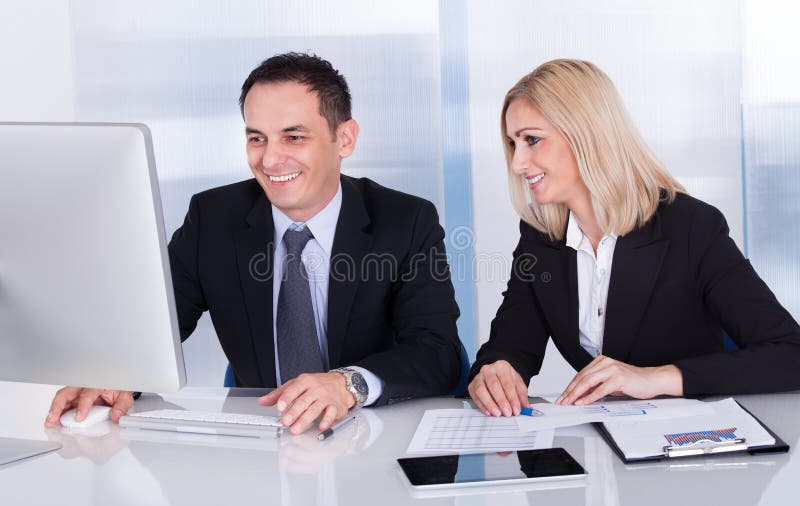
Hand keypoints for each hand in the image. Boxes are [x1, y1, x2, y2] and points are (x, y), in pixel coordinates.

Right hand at [44, 387, 133, 426]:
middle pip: (67, 392)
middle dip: (58, 406)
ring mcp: (77, 392)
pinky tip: (53, 421)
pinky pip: (62, 403)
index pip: (88, 394)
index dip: (82, 406)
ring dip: (54, 410)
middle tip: (54, 419)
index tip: (79, 417)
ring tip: (50, 422)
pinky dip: (56, 412)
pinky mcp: (73, 398)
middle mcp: (84, 387)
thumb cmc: (118, 390)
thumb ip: (121, 406)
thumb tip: (116, 416)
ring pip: (61, 397)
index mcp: (98, 384)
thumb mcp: (124, 397)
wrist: (116, 386)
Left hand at [258, 372, 354, 434]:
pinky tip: (320, 427)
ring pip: (315, 409)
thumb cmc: (316, 385)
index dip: (286, 398)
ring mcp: (326, 398)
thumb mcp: (297, 384)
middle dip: (294, 412)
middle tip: (285, 422)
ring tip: (296, 429)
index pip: (293, 389)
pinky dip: (326, 421)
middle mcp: (315, 389)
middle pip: (303, 401)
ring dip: (305, 420)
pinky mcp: (335, 406)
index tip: (279, 407)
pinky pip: (331, 414)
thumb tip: (262, 401)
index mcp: (304, 381)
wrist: (340, 383)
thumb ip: (279, 393)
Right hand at [467, 360, 529, 416]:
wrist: (495, 373)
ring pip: (481, 390)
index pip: (507, 383)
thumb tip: (526, 407)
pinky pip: (475, 396)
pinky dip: (482, 406)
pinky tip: (489, 412)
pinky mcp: (472, 386)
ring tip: (498, 413)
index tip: (516, 409)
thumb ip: (522, 395)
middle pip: (493, 385)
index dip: (512, 398)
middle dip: (501, 401)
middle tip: (507, 413)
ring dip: (490, 404)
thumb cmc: (506, 378)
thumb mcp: (518, 383)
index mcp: (502, 367)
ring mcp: (478, 377)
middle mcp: (488, 370)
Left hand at [555, 355, 683, 404]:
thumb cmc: (632, 381)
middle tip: (562, 401)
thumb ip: (596, 385)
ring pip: (588, 382)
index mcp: (601, 361)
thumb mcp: (610, 382)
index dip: (570, 386)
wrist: (651, 380)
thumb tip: (580, 394)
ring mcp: (611, 369)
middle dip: (570, 391)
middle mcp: (605, 363)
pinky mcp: (618, 378)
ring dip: (576, 394)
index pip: (581, 374)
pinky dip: (589, 397)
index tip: (563, 396)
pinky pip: (600, 389)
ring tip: (569, 403)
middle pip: (582, 378)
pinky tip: (583, 402)